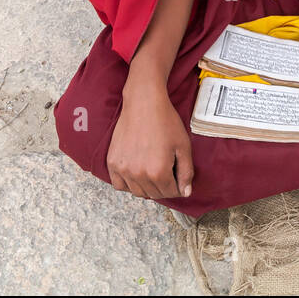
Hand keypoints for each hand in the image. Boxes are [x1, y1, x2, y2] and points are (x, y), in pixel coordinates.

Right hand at [107, 66, 193, 200]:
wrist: (143, 103)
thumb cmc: (166, 122)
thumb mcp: (183, 146)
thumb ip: (186, 172)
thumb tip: (185, 192)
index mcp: (159, 172)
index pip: (171, 192)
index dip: (178, 186)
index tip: (179, 177)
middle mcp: (139, 175)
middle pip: (155, 194)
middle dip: (165, 187)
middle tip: (168, 172)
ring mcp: (123, 170)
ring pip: (138, 192)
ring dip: (148, 187)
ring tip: (153, 172)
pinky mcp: (112, 163)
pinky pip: (119, 185)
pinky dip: (129, 184)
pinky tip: (137, 173)